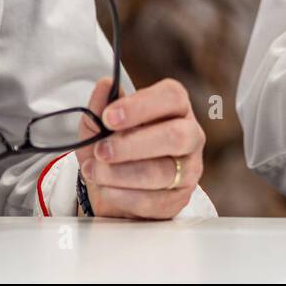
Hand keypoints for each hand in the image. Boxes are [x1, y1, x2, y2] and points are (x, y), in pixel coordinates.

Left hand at [75, 78, 204, 219]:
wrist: (114, 186)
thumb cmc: (114, 149)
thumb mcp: (100, 126)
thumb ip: (101, 106)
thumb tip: (105, 85)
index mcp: (175, 107)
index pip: (172, 97)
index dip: (141, 106)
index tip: (109, 116)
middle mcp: (190, 134)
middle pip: (176, 135)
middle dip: (133, 144)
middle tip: (102, 150)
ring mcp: (189, 168)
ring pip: (163, 171)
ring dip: (121, 174)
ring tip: (95, 172)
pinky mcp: (180, 198)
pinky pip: (155, 201)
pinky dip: (124, 196)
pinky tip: (107, 190)